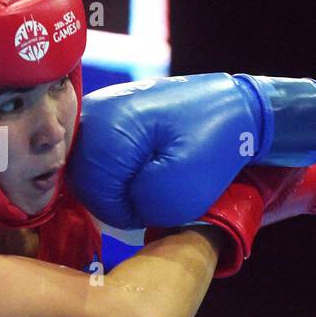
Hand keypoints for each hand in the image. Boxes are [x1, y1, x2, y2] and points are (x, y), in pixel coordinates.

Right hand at [68, 74, 315, 230]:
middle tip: (155, 192)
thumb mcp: (188, 186)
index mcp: (108, 126)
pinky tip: (144, 167)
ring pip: (88, 171)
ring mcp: (95, 110)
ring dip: (119, 185)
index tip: (154, 203)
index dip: (123, 209)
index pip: (91, 190)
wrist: (233, 107)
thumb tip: (124, 203)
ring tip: (152, 178)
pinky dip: (118, 172)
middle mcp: (92, 112)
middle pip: (83, 180)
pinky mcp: (103, 116)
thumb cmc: (217, 143)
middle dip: (119, 197)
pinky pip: (95, 158)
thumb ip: (147, 202)